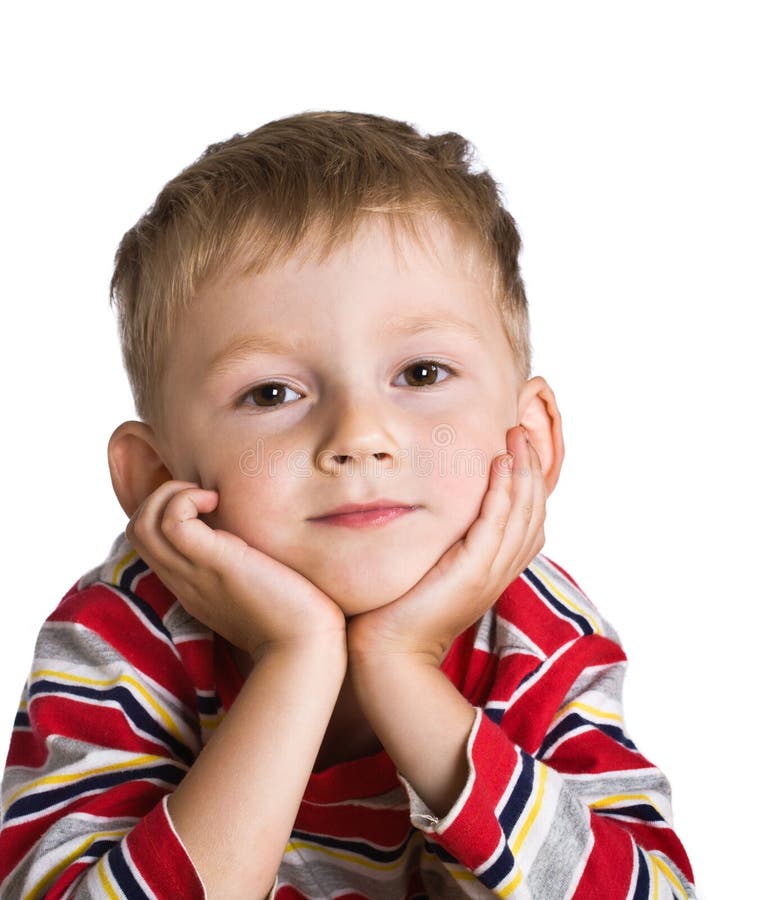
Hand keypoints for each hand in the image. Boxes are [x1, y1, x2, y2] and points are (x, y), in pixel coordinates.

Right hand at [126, 480, 345, 658]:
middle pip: (137, 529)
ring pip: (143, 524)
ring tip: (209, 498)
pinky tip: (218, 502)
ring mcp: (193, 572)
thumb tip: (250, 539)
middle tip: (204, 496)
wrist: (303, 645)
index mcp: (190, 584)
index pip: (148, 542)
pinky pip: (172, 523)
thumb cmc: (292, 615)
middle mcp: (183, 579)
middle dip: (160, 497)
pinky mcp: (213, 563)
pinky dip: (186, 500)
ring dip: (169, 495)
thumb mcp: (254, 585)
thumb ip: (240, 565)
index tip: (205, 506)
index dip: (164, 512)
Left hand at [347, 425, 545, 666]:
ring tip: (518, 435)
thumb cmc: (400, 609)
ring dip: (524, 470)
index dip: (532, 482)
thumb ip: (445, 542)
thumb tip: (436, 508)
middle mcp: (501, 570)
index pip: (529, 520)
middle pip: (534, 510)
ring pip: (524, 513)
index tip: (521, 447)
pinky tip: (502, 463)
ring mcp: (490, 573)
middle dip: (533, 466)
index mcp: (496, 569)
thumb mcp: (433, 567)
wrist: (388, 652)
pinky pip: (497, 524)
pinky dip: (504, 491)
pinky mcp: (472, 573)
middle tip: (522, 429)